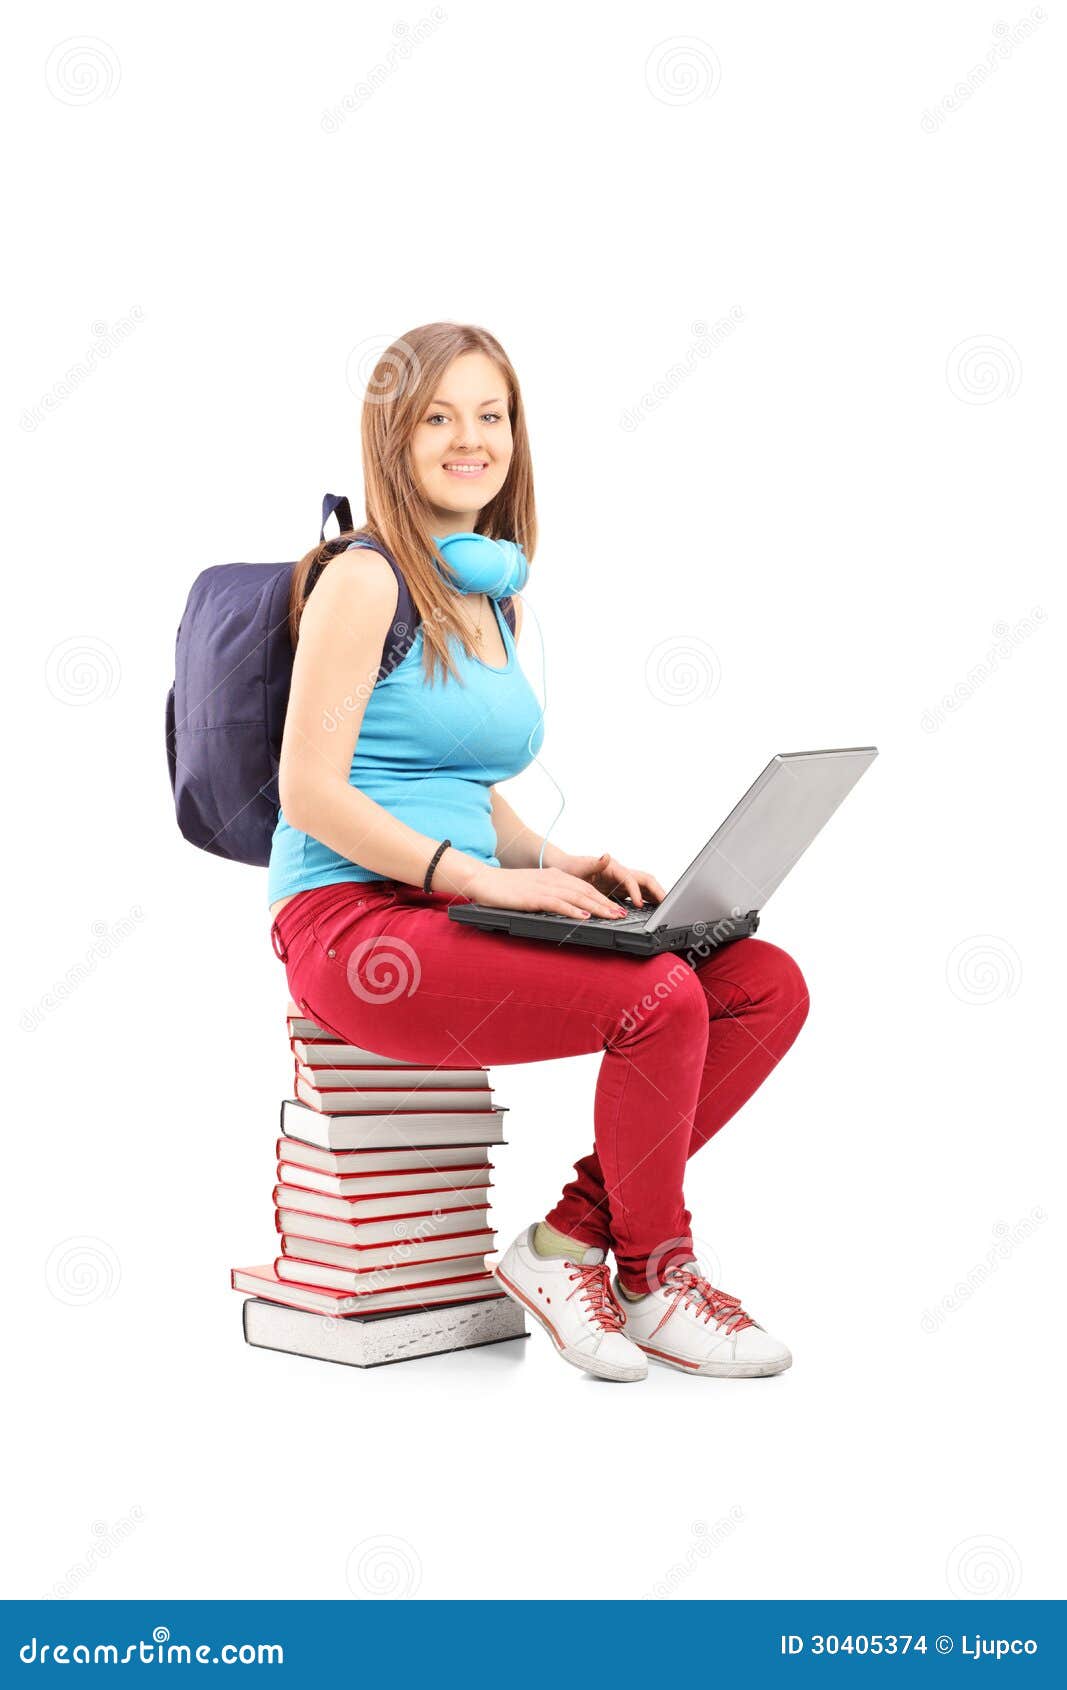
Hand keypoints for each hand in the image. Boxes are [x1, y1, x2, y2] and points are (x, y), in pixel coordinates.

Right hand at [468, 864, 634, 920]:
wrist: (484, 881)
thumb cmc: (506, 888)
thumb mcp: (533, 888)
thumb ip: (550, 895)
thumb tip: (566, 908)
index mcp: (555, 876)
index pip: (584, 886)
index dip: (602, 897)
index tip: (616, 907)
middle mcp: (553, 879)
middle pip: (586, 891)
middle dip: (606, 903)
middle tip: (622, 914)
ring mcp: (544, 887)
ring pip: (577, 897)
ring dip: (597, 908)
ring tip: (612, 916)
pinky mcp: (534, 897)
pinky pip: (558, 903)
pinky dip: (574, 910)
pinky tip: (584, 917)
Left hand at [557, 851, 666, 909]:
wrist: (565, 870)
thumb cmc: (572, 868)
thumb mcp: (580, 866)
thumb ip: (594, 863)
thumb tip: (606, 855)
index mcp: (614, 867)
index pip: (631, 878)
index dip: (637, 891)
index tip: (639, 904)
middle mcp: (621, 873)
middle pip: (646, 880)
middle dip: (658, 891)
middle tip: (667, 905)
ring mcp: (622, 882)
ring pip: (645, 888)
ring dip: (656, 896)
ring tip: (666, 909)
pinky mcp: (620, 890)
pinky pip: (639, 895)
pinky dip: (648, 902)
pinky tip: (653, 911)